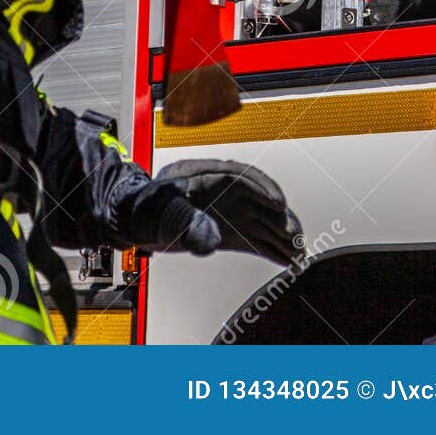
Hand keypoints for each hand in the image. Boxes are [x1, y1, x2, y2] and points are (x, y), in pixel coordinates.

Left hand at [149, 159, 303, 265]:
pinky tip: (287, 260)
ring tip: (300, 253)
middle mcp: (223, 191)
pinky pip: (255, 239)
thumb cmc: (144, 208)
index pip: (243, 177)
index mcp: (206, 175)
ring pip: (262, 222)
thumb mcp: (160, 211)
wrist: (135, 220)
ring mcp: (228, 211)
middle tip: (296, 237)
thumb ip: (186, 223)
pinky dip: (271, 249)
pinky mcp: (228, 230)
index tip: (278, 204)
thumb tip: (210, 240)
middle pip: (259, 201)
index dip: (264, 189)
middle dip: (279, 218)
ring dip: (282, 237)